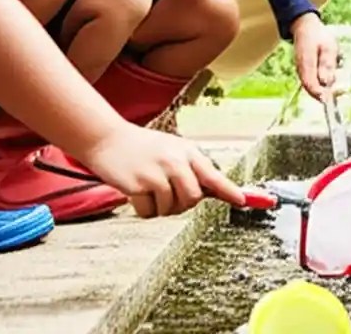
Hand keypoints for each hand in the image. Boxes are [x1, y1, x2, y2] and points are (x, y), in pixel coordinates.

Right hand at [78, 125, 244, 216]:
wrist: (107, 139)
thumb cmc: (142, 148)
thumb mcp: (172, 151)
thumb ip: (192, 170)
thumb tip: (215, 191)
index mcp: (187, 152)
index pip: (214, 176)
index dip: (230, 191)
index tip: (244, 201)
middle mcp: (176, 161)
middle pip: (193, 199)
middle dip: (182, 204)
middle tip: (167, 194)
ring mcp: (158, 173)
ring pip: (171, 208)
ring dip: (160, 207)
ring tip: (149, 188)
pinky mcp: (139, 184)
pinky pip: (150, 212)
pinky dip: (143, 209)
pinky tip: (135, 192)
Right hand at [291, 12, 338, 99]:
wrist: (306, 28)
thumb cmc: (319, 37)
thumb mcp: (328, 47)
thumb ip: (327, 65)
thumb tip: (327, 82)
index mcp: (306, 63)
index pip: (311, 84)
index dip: (320, 94)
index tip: (329, 99)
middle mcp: (301, 70)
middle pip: (311, 89)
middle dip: (324, 94)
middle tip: (340, 93)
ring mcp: (302, 72)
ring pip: (313, 86)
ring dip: (324, 89)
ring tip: (339, 88)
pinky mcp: (305, 72)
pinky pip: (313, 82)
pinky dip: (322, 84)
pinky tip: (332, 80)